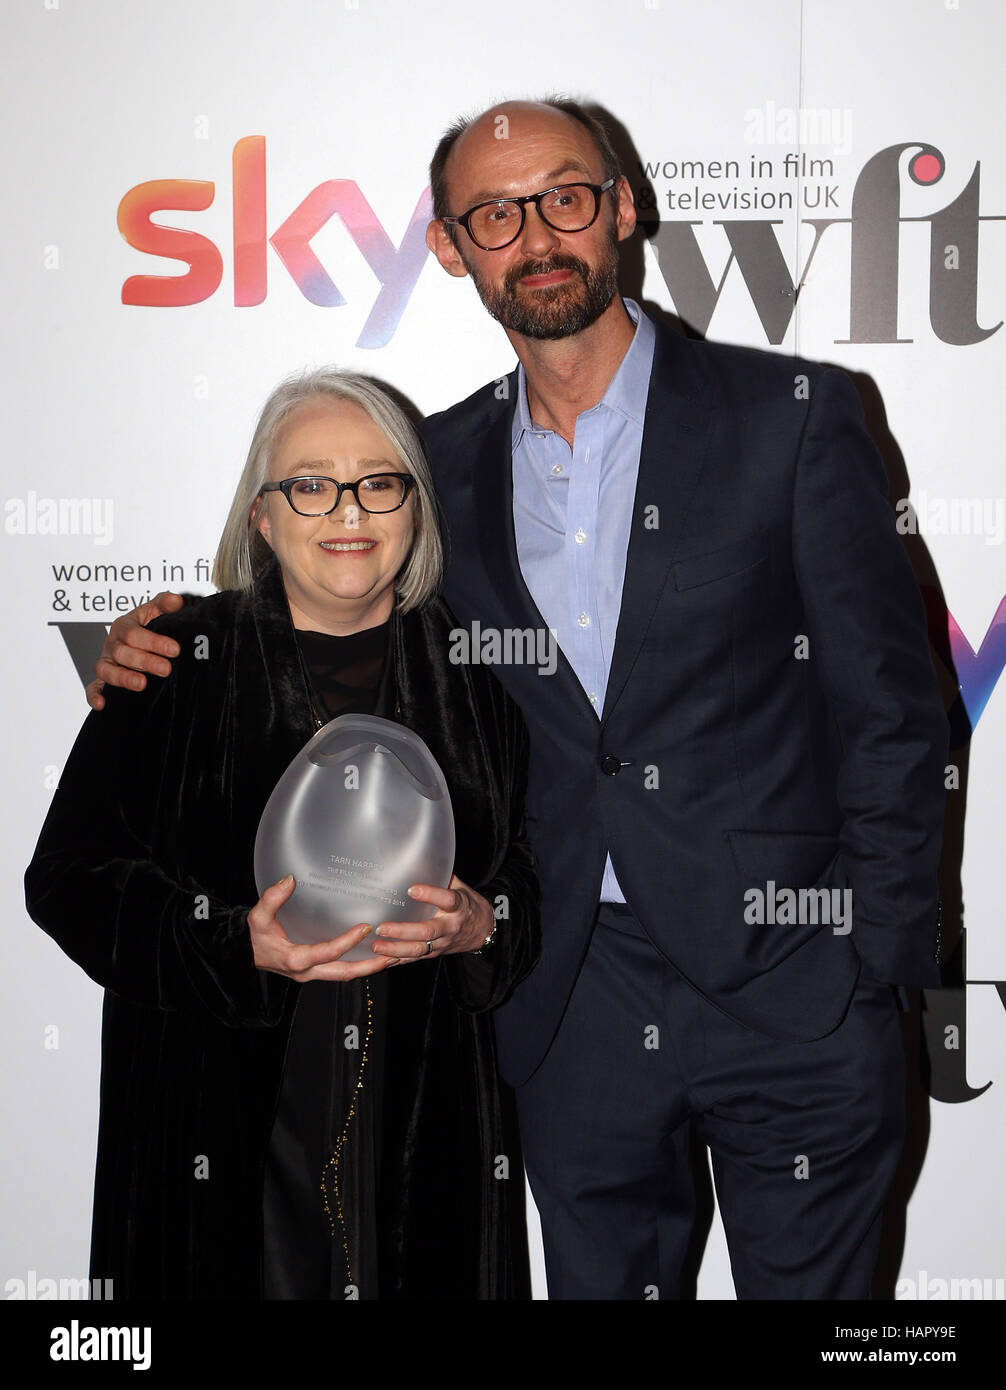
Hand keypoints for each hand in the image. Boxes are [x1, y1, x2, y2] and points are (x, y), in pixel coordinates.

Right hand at [86, 591, 184, 709]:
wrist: (136, 640)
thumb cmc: (146, 626)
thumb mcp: (155, 611)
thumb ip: (164, 604)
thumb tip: (176, 600)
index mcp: (124, 625)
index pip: (134, 633)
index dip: (154, 642)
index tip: (174, 649)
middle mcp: (112, 643)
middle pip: (122, 652)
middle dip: (145, 661)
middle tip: (165, 669)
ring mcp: (106, 662)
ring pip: (106, 669)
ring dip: (122, 678)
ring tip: (141, 684)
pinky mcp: (102, 679)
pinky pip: (93, 688)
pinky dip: (94, 695)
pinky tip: (102, 704)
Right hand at [249, 875, 392, 981]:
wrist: (246, 955)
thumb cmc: (254, 937)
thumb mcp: (257, 917)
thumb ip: (272, 898)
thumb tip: (289, 880)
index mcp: (296, 959)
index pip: (327, 953)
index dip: (348, 942)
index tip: (366, 928)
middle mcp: (307, 971)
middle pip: (344, 973)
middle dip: (370, 966)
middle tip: (392, 953)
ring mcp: (313, 973)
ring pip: (345, 975)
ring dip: (368, 967)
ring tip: (391, 955)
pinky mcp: (316, 971)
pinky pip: (340, 970)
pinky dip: (358, 964)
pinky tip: (372, 953)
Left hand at [370, 874, 493, 962]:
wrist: (482, 931)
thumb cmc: (467, 905)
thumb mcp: (459, 887)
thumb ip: (441, 877)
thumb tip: (420, 858)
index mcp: (459, 906)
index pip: (448, 901)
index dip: (431, 895)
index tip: (412, 890)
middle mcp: (451, 927)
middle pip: (428, 931)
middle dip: (403, 931)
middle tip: (382, 927)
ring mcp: (442, 943)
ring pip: (420, 949)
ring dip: (396, 949)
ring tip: (376, 945)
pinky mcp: (435, 953)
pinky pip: (415, 959)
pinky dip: (397, 960)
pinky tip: (381, 958)